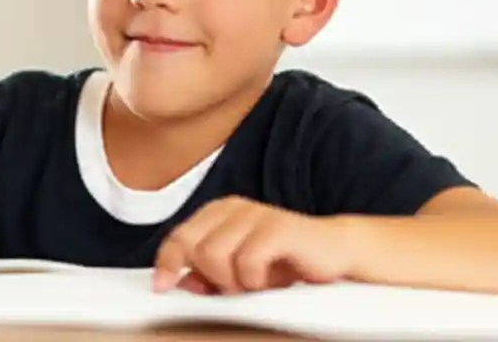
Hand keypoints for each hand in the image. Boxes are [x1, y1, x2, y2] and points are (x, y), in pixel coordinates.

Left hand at [153, 196, 352, 294]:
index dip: (167, 263)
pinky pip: (246, 260)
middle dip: (207, 276)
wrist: (335, 253)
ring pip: (214, 255)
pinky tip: (270, 281)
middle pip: (192, 247)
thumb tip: (180, 283)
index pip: (178, 237)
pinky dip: (254, 279)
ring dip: (232, 281)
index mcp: (218, 213)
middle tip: (233, 288)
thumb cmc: (285, 263)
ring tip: (255, 284)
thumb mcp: (240, 271)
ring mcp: (256, 214)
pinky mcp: (279, 227)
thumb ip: (209, 274)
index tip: (162, 287)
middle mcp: (233, 208)